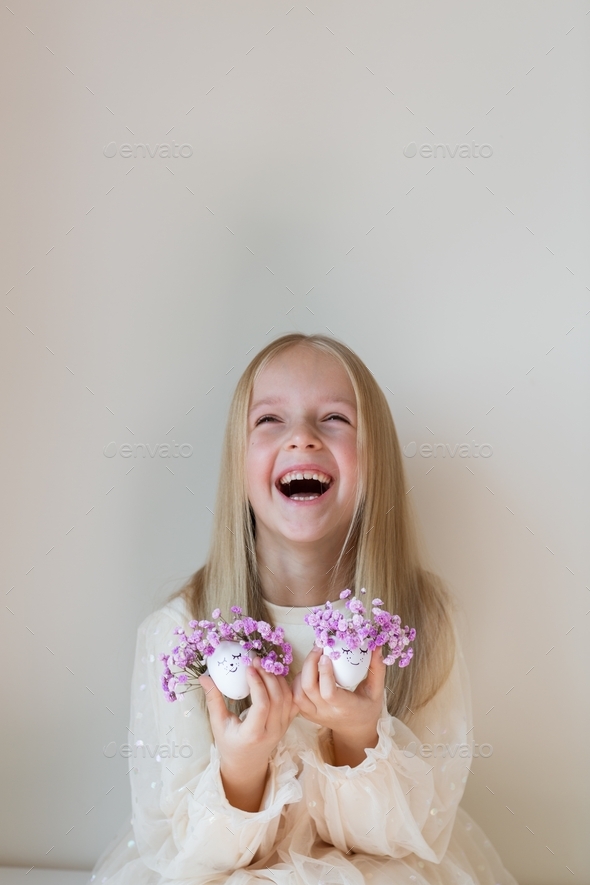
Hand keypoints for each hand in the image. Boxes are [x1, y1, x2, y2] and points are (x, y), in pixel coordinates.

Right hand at [198, 656, 298, 810]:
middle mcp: (272, 731)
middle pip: (277, 698)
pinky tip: (275, 675)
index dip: (258, 684)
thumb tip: (204, 677)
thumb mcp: (218, 725)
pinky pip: (293, 701)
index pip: (262, 705)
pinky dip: (287, 686)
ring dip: (277, 679)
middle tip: (257, 661)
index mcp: (253, 734)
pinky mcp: (288, 723)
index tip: (248, 668)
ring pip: (287, 698)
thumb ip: (213, 700)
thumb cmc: (229, 744)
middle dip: (268, 676)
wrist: (247, 764)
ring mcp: (283, 728)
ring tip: (264, 666)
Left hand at [292, 646, 385, 766]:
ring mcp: (314, 715)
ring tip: (314, 658)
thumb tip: (376, 645)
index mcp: (346, 708)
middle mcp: (327, 713)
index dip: (325, 673)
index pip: (329, 693)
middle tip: (318, 648)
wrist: (356, 730)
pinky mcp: (306, 714)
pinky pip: (295, 696)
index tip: (326, 655)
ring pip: (298, 692)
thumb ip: (377, 669)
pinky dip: (298, 680)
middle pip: (309, 689)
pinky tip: (308, 670)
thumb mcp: (377, 690)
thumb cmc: (367, 708)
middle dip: (310, 664)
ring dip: (302, 672)